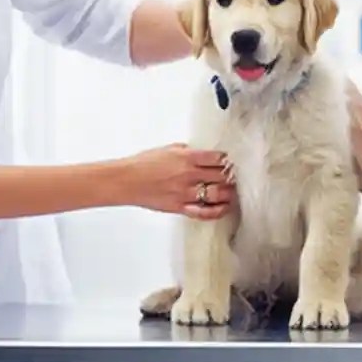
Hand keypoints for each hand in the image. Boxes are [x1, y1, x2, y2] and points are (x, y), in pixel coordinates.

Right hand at [119, 143, 235, 219]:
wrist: (127, 180)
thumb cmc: (142, 164)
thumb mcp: (167, 149)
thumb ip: (186, 151)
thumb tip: (200, 154)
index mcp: (186, 158)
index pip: (217, 158)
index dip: (227, 160)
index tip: (230, 161)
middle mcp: (189, 175)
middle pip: (221, 175)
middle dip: (231, 175)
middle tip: (235, 176)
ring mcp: (186, 193)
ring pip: (217, 194)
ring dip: (229, 193)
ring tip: (232, 191)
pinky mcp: (180, 207)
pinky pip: (204, 212)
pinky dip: (217, 211)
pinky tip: (224, 208)